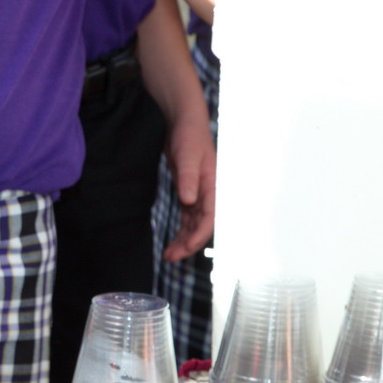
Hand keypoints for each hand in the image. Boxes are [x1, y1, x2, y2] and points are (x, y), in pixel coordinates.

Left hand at [161, 115, 216, 262]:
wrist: (183, 123)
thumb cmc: (189, 136)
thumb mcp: (186, 156)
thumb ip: (187, 178)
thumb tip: (189, 200)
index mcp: (213, 186)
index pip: (209, 217)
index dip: (199, 236)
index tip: (185, 249)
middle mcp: (208, 193)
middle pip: (201, 225)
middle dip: (188, 244)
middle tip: (170, 258)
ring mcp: (199, 193)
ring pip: (194, 224)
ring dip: (183, 240)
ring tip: (168, 255)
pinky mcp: (189, 192)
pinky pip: (188, 217)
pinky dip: (181, 230)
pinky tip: (173, 241)